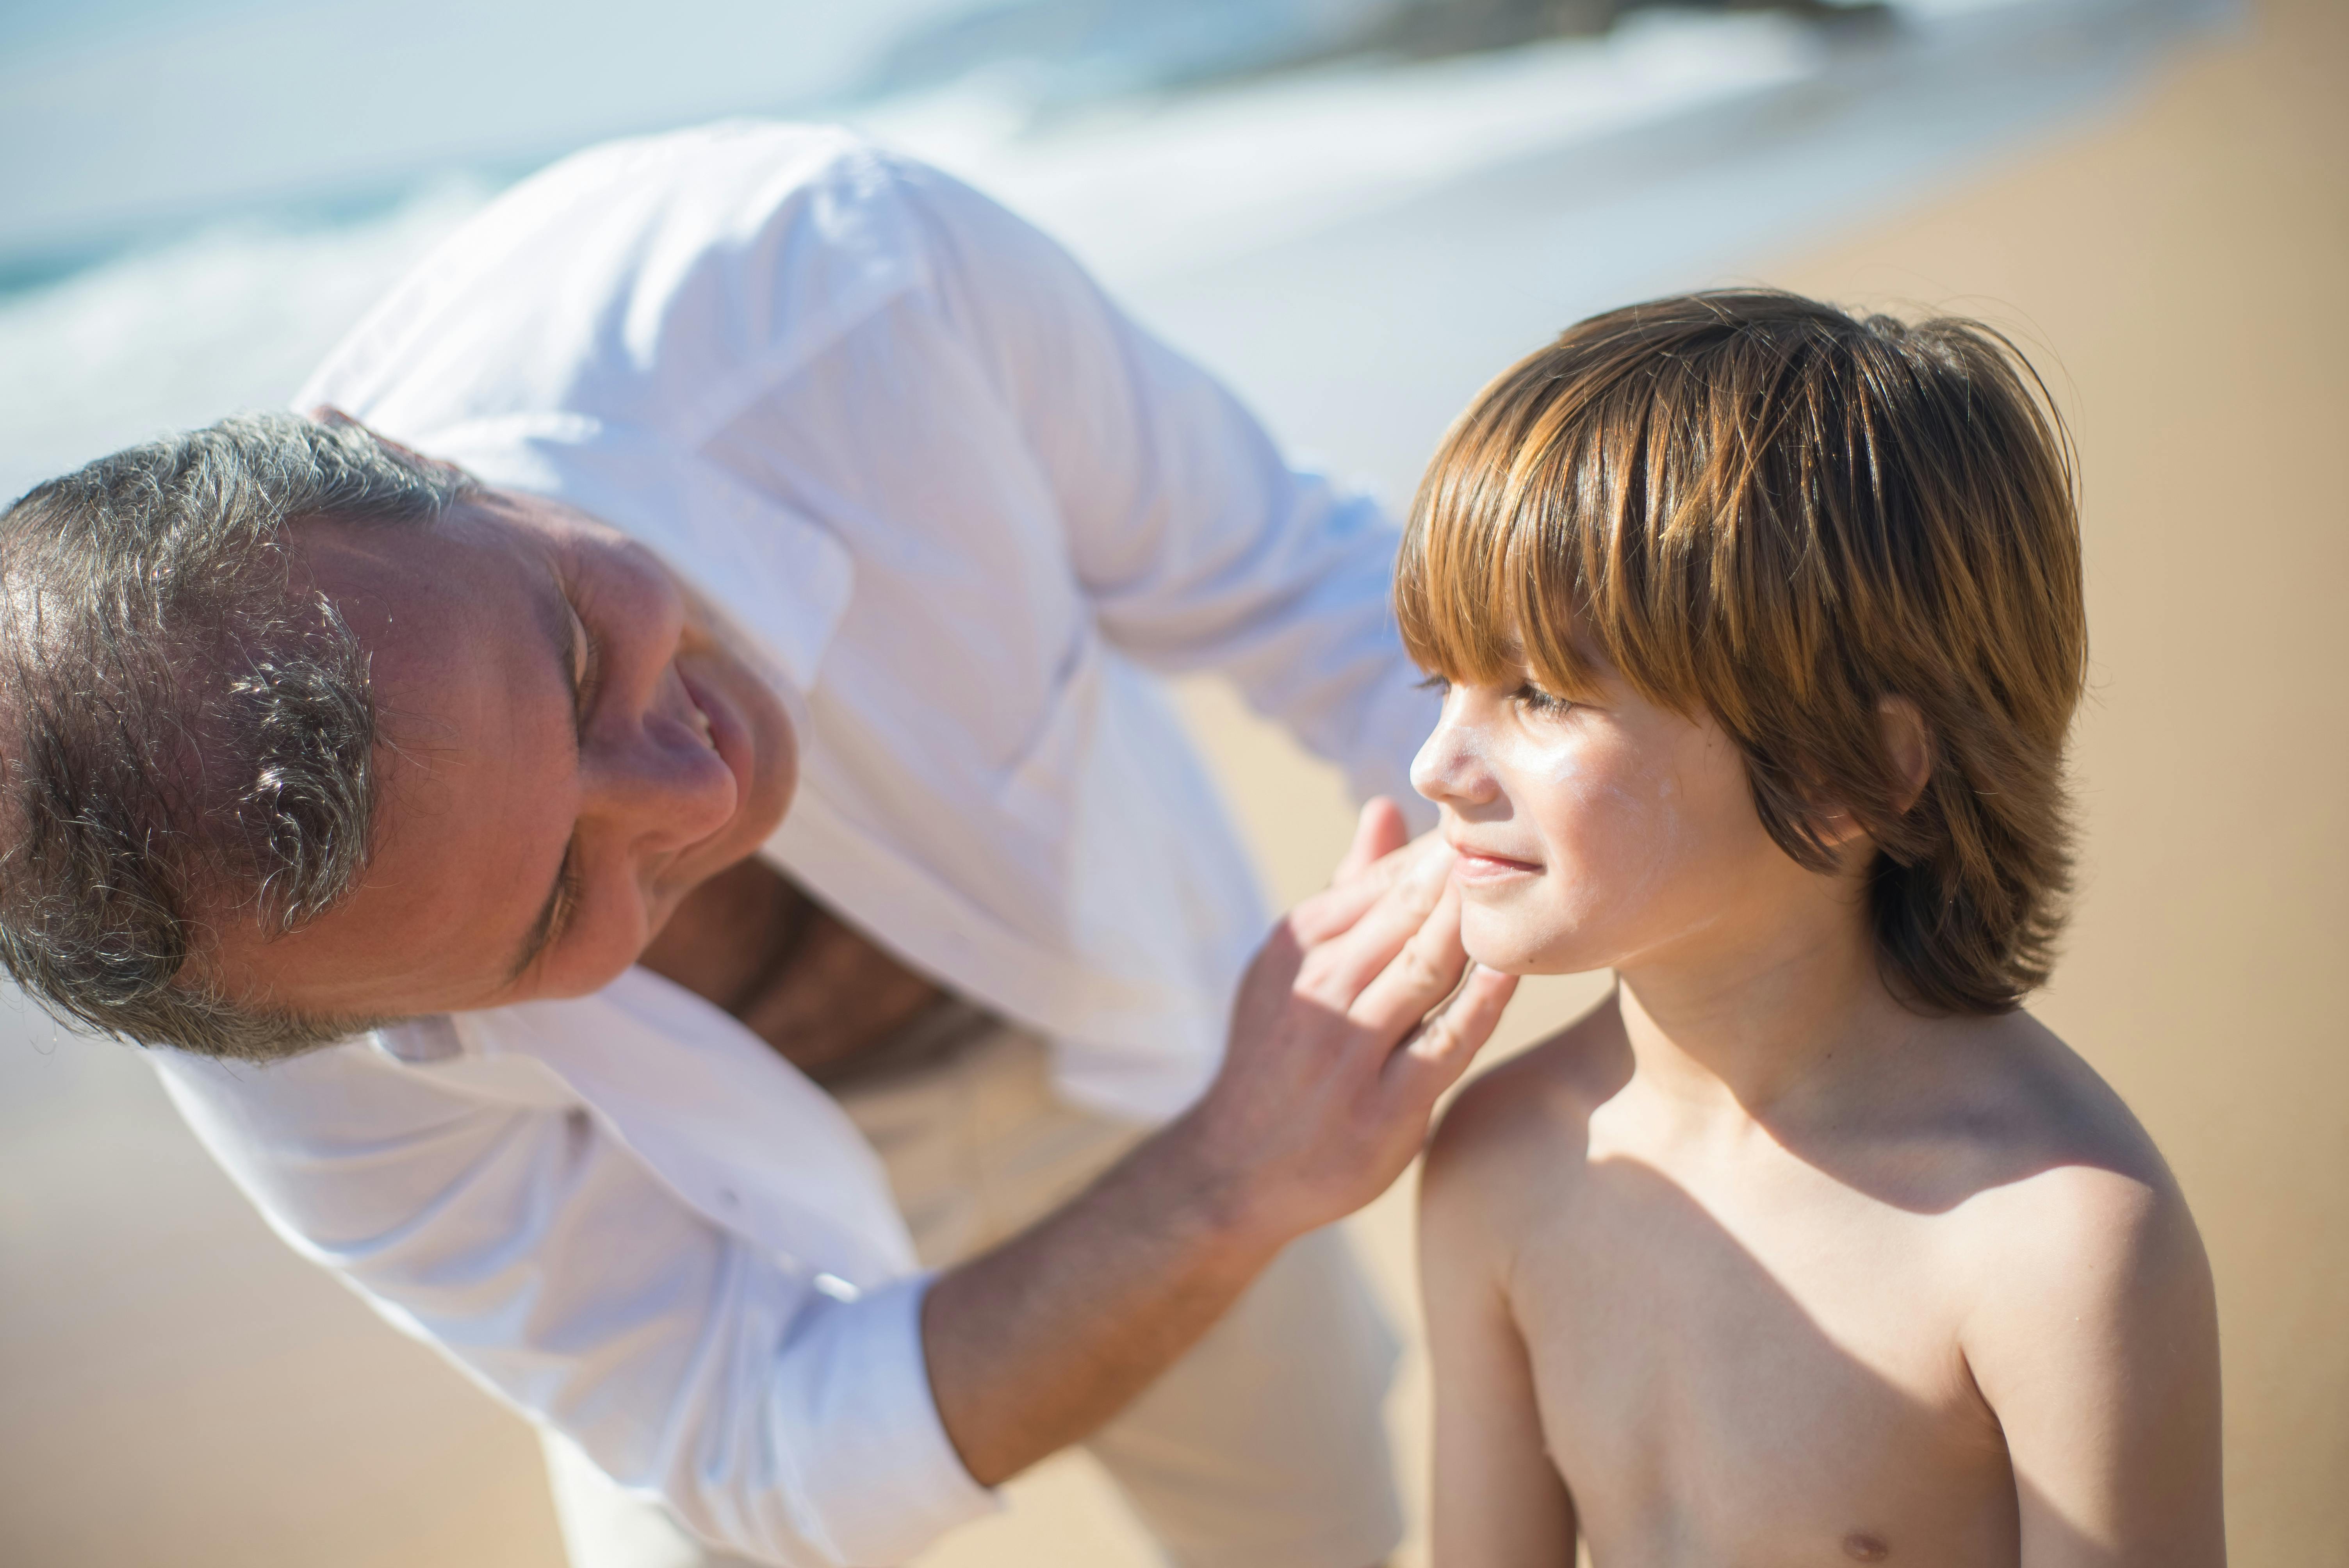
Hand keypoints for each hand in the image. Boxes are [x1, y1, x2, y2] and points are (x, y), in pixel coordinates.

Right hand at [1171, 798, 1519, 1247]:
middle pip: (1408, 913)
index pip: (1383, 881)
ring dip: (1478, 924)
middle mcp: (1319, 991)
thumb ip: (1347, 892)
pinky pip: (1448, 1041)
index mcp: (1297, 945)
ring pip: (1428, 967)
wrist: (1232, 1168)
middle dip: (1465, 873)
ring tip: (1528, 888)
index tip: (1493, 825)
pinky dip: (1486, 1001)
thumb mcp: (1292, 965)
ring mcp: (1350, 1051)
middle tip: (1525, 836)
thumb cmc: (1278, 1054)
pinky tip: (1518, 968)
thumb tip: (1386, 808)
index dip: (1443, 851)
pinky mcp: (1384, 1108)